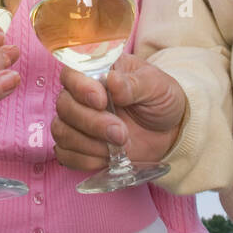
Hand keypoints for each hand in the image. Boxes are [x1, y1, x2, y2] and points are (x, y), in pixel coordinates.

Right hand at [52, 53, 186, 170]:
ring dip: (88, 144)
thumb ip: (133, 83)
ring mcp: (78, 122)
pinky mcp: (80, 147)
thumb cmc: (161, 99)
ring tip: (119, 146)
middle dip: (92, 123)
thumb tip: (112, 80)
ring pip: (62, 131)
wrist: (170, 130)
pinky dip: (85, 159)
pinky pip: (65, 155)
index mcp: (97, 73)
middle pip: (65, 106)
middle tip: (121, 133)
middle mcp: (81, 96)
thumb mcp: (156, 86)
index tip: (101, 101)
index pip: (71, 75)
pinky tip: (107, 158)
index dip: (80, 88)